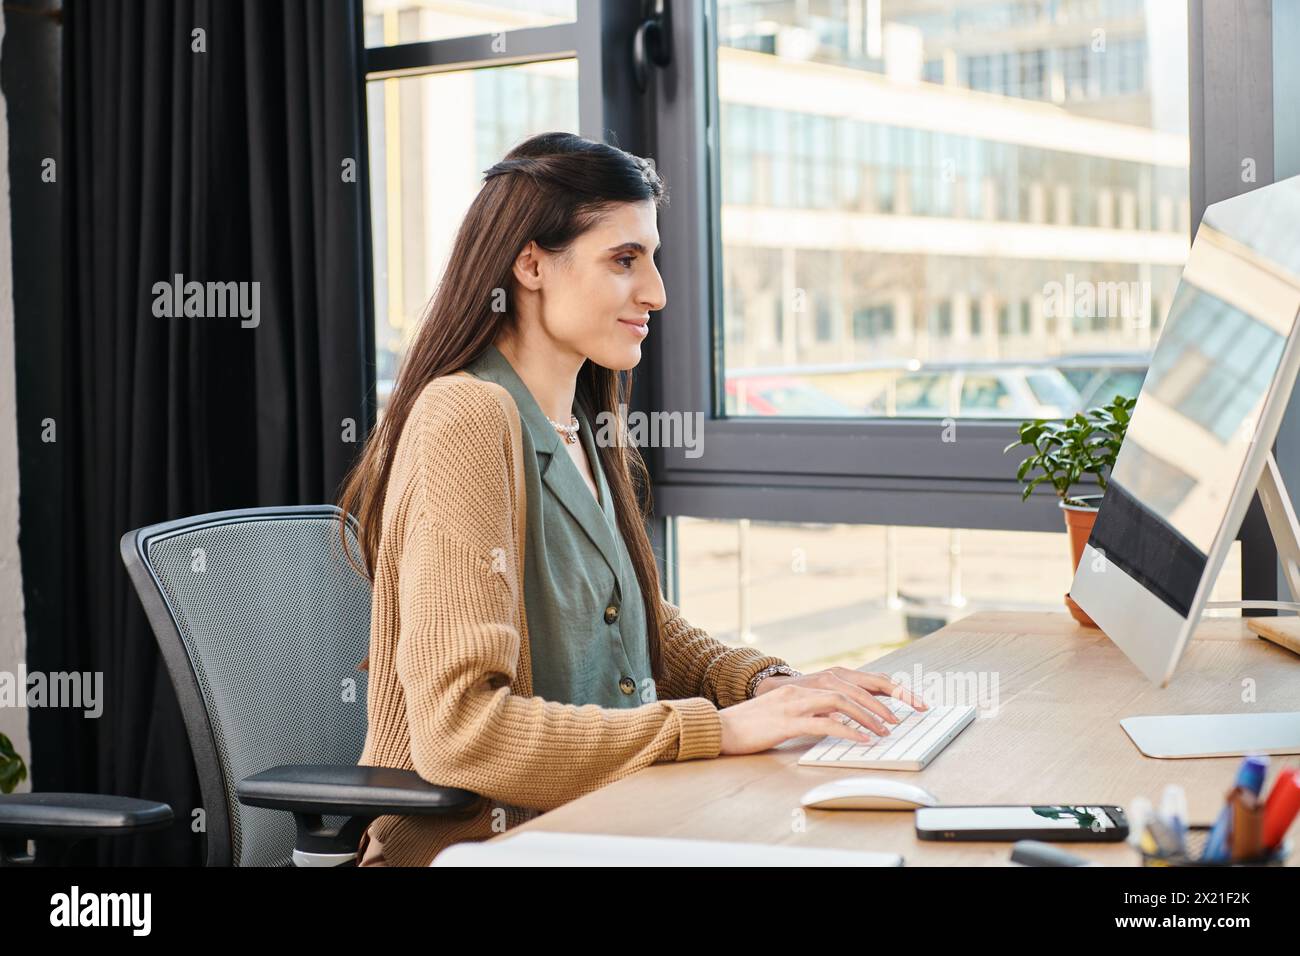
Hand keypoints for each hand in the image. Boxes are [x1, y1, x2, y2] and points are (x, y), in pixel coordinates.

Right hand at [718, 667, 927, 755]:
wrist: (724, 726)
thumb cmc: (758, 723)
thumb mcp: (793, 710)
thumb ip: (819, 709)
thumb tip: (850, 720)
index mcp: (811, 683)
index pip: (858, 680)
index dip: (888, 688)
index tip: (912, 700)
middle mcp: (806, 686)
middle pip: (855, 686)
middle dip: (887, 700)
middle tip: (909, 715)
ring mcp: (796, 702)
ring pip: (842, 701)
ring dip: (869, 715)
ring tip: (888, 730)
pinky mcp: (788, 720)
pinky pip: (824, 722)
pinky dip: (847, 730)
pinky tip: (861, 739)